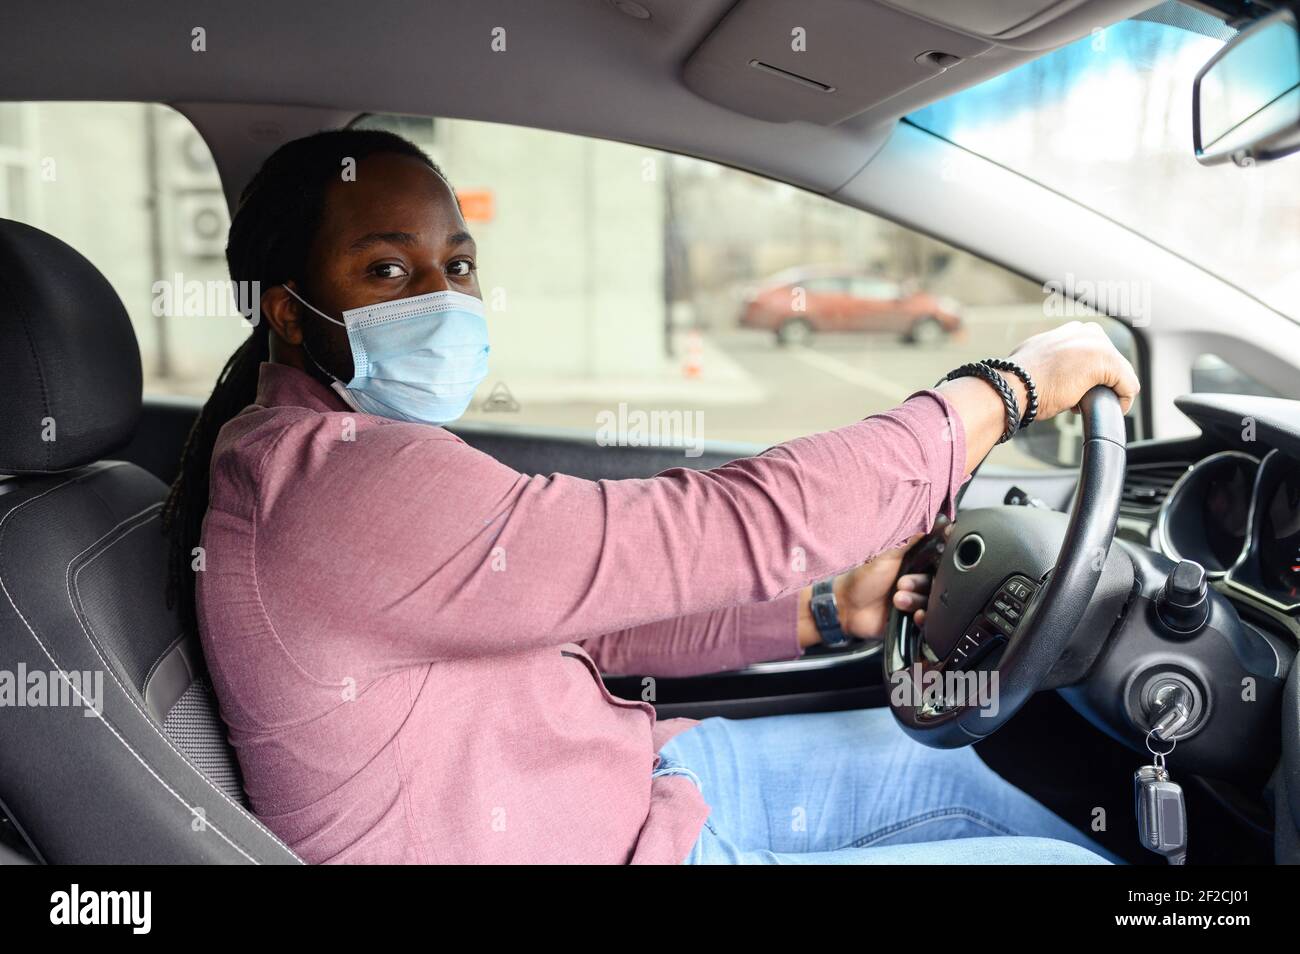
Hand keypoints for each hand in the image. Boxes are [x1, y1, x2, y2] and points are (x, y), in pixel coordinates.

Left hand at [796, 520, 952, 646]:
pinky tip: (915, 616)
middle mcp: (917, 585)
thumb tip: (931, 527)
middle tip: (902, 584)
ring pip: (931, 603)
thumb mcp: (887, 556)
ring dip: (916, 600)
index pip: (936, 566)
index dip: (935, 568)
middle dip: (920, 585)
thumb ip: (910, 543)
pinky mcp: (911, 621)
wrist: (847, 607)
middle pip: (936, 585)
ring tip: (897, 599)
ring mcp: (915, 603)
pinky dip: (924, 619)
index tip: (930, 568)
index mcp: (914, 566)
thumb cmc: (862, 578)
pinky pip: (927, 622)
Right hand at [1008, 320, 1140, 418]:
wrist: (1011, 387)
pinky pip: (1128, 386)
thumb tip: (1050, 370)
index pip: (1096, 355)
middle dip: (1101, 383)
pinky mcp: (1105, 362)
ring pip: (1121, 374)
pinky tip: (1106, 409)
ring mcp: (1096, 344)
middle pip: (1111, 363)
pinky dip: (1123, 401)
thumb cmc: (1017, 381)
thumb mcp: (1035, 360)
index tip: (1076, 390)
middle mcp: (1085, 332)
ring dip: (1109, 391)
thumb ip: (1052, 358)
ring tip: (1086, 403)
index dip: (1089, 376)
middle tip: (1079, 399)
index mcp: (1070, 331)